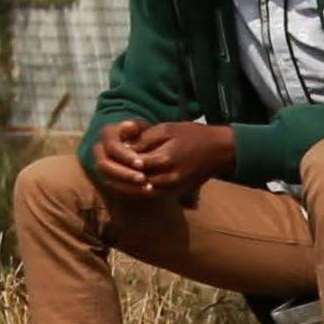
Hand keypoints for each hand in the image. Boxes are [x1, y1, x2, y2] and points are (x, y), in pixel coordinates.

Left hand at [95, 120, 226, 200]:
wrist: (218, 151)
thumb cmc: (193, 135)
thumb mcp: (167, 128)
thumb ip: (145, 138)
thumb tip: (125, 146)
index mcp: (165, 158)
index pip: (135, 163)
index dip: (122, 159)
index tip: (111, 153)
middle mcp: (168, 177)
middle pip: (136, 181)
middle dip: (120, 175)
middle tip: (105, 169)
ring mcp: (173, 187)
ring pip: (142, 192)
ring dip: (126, 187)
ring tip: (111, 178)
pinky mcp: (176, 192)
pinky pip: (152, 195)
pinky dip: (138, 192)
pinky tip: (127, 186)